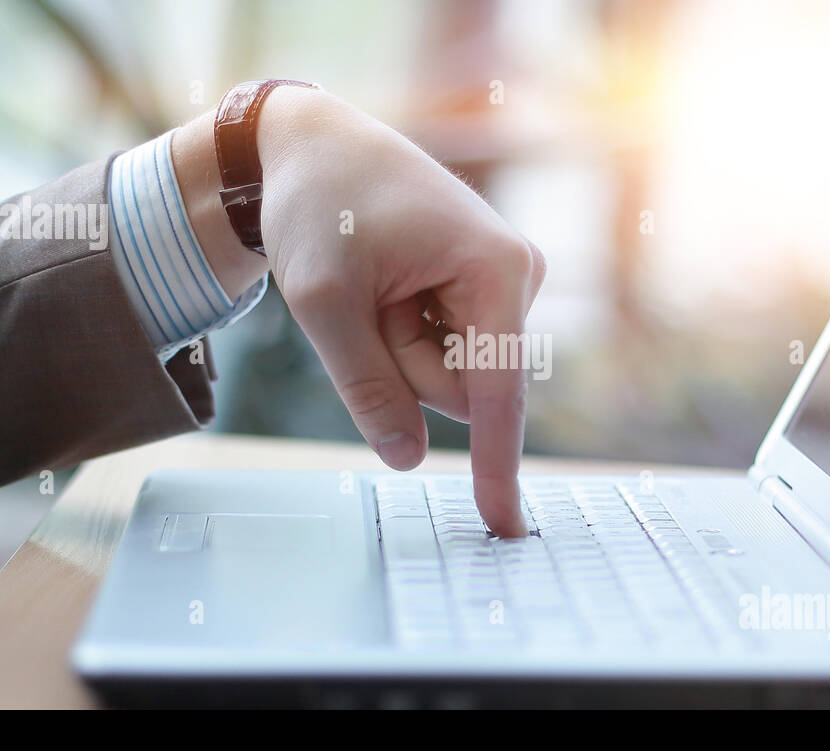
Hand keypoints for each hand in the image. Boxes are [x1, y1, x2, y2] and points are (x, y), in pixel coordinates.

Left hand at [172, 87, 544, 536]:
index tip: (503, 525)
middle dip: (401, 365)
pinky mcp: (483, 291)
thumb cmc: (320, 205)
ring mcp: (502, 284)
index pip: (497, 391)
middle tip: (362, 300)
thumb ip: (367, 386)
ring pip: (448, 375)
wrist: (313, 146)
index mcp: (496, 269)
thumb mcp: (326, 301)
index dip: (496, 464)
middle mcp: (516, 276)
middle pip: (461, 388)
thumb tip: (406, 459)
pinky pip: (443, 351)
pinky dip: (400, 333)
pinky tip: (386, 283)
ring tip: (372, 283)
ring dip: (395, 347)